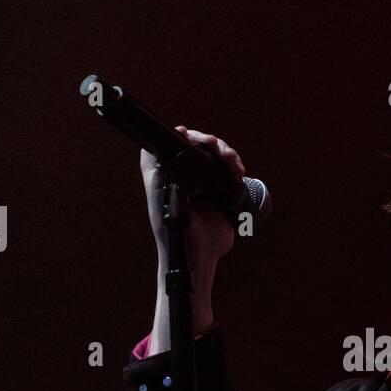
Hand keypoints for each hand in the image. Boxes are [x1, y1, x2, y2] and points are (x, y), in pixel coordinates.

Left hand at [140, 126, 244, 270]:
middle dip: (211, 142)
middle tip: (217, 147)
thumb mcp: (159, 198)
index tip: (189, 134)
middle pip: (200, 146)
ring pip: (217, 157)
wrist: (198, 256)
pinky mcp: (222, 193)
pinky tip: (238, 171)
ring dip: (226, 153)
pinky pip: (230, 172)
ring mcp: (206, 183)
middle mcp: (187, 176)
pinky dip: (235, 167)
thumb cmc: (173, 231)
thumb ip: (155, 174)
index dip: (185, 135)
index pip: (177, 144)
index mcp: (171, 174)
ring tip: (233, 162)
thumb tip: (152, 147)